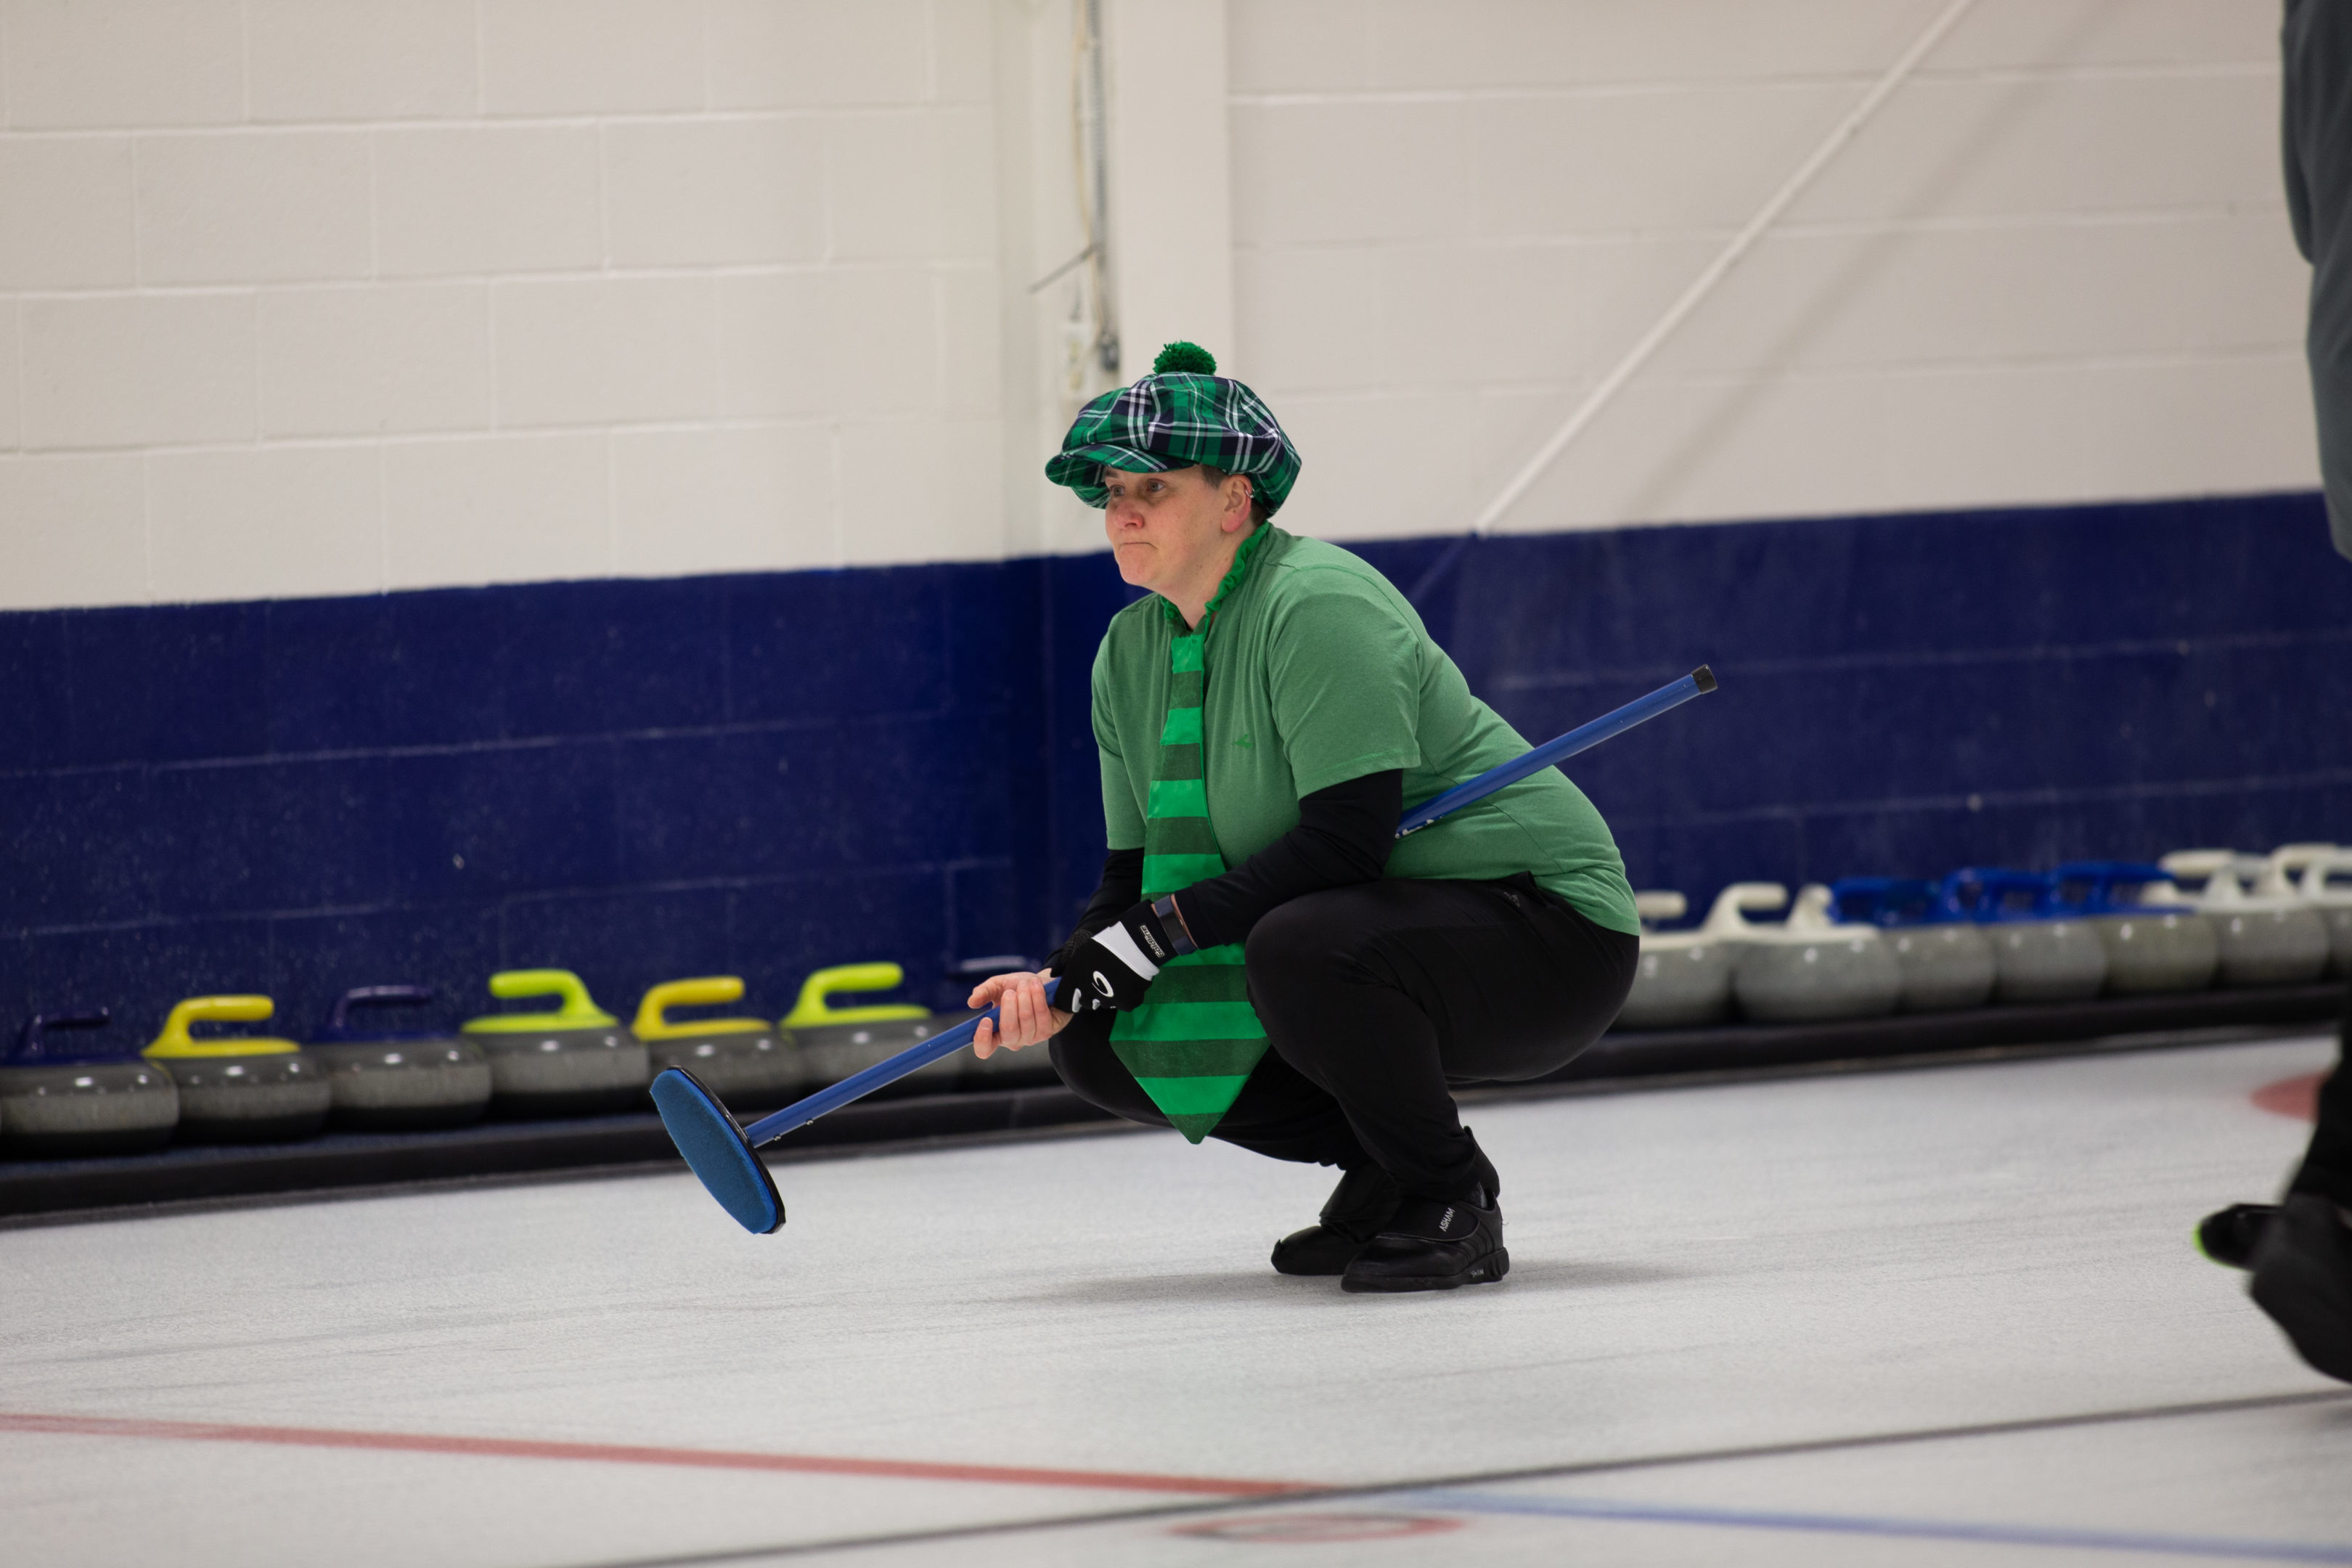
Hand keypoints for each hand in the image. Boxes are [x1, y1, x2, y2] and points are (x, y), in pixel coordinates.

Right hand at [968, 970, 1070, 1058]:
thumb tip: (971, 1002)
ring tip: (1024, 984)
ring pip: (1026, 1020)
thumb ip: (984, 992)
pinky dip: (1037, 997)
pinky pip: (1041, 1015)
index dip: (983, 1039)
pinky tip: (1035, 985)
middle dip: (1009, 1007)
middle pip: (1008, 1030)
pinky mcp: (1046, 1032)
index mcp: (995, 1033)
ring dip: (1025, 997)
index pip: (984, 1049)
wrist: (1040, 984)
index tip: (985, 1019)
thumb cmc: (1016, 987)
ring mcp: (1030, 1038)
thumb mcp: (997, 986)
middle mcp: (1012, 1040)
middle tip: (1010, 992)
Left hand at [1062, 900, 1187, 1012]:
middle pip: (1085, 1003)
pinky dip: (1124, 995)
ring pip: (1104, 1003)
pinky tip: (1127, 979)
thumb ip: (1064, 961)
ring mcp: (1109, 1000)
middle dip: (1089, 994)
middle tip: (1099, 976)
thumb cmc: (1106, 937)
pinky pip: (1122, 1003)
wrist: (1137, 940)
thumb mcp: (1077, 943)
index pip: (1063, 1002)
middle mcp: (1089, 994)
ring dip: (1107, 994)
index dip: (1068, 996)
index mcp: (1075, 980)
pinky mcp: (1127, 1003)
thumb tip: (1054, 973)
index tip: (1075, 989)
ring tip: (1115, 975)